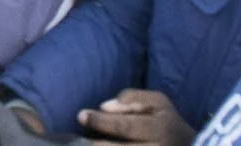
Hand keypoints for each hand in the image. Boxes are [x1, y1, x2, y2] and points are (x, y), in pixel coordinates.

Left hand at [80, 89, 194, 145]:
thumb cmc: (167, 121)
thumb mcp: (158, 102)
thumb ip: (133, 99)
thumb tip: (104, 107)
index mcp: (159, 129)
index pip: (125, 126)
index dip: (100, 121)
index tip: (80, 115)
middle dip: (95, 144)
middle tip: (73, 138)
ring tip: (80, 144)